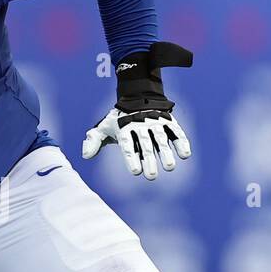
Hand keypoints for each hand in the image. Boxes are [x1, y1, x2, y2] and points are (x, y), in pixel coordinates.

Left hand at [82, 41, 192, 180]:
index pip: (128, 145)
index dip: (131, 158)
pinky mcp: (168, 121)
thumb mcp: (104, 126)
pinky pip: (176, 131)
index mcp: (125, 128)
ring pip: (161, 139)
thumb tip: (85, 156)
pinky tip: (185, 154)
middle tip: (151, 176)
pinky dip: (181, 141)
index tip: (135, 172)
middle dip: (149, 160)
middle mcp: (140, 125)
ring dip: (166, 153)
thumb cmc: (119, 118)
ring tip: (169, 167)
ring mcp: (156, 122)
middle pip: (145, 145)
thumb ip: (94, 140)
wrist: (137, 95)